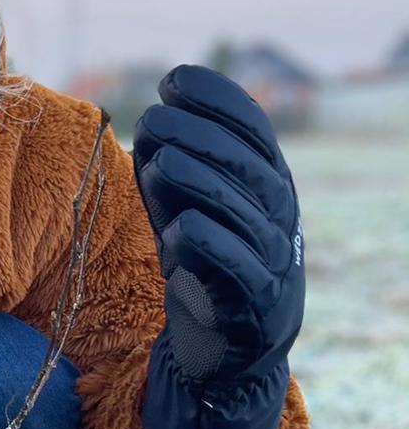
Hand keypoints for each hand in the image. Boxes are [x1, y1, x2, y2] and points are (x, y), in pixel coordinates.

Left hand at [133, 64, 303, 396]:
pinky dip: (206, 246)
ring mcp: (272, 259)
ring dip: (196, 181)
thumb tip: (149, 121)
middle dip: (198, 135)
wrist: (224, 348)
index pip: (253, 129)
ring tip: (156, 160)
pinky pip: (236, 269)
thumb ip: (172, 168)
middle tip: (151, 118)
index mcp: (267, 182)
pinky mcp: (254, 304)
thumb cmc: (201, 263)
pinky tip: (176, 229)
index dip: (218, 101)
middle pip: (247, 165)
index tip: (175, 80)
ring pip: (240, 211)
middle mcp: (279, 215)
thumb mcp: (184, 206)